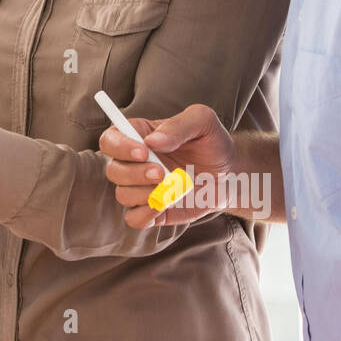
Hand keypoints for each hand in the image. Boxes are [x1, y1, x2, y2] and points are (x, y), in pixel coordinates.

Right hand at [100, 103, 235, 229]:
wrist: (230, 174)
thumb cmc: (212, 142)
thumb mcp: (203, 122)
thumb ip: (178, 125)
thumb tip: (153, 141)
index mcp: (138, 136)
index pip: (110, 140)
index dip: (120, 146)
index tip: (143, 151)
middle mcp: (133, 162)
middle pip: (113, 170)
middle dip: (136, 174)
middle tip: (162, 173)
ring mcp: (140, 188)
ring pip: (123, 195)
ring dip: (145, 194)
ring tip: (173, 188)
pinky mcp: (150, 210)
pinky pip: (133, 218)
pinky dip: (146, 214)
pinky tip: (165, 204)